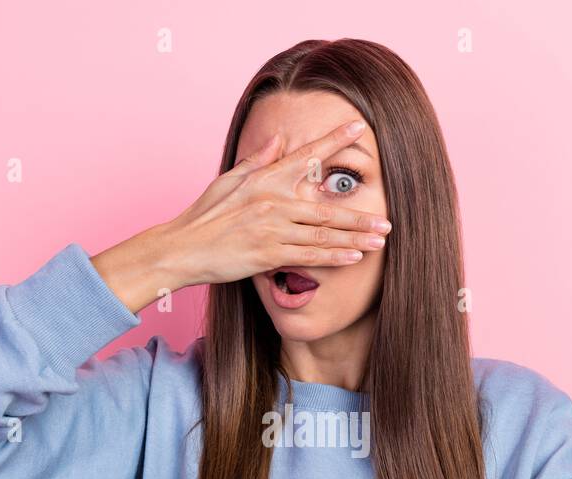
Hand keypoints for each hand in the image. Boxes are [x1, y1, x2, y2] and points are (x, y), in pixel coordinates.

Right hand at [166, 119, 392, 284]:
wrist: (183, 247)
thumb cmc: (204, 215)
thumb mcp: (228, 180)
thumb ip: (258, 161)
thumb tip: (278, 138)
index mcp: (266, 180)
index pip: (306, 155)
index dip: (334, 140)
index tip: (358, 128)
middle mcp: (273, 201)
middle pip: (326, 208)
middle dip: (360, 214)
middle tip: (388, 219)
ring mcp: (272, 229)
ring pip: (323, 235)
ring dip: (355, 238)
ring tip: (380, 240)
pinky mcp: (267, 254)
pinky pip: (308, 256)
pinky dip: (333, 257)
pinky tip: (354, 257)